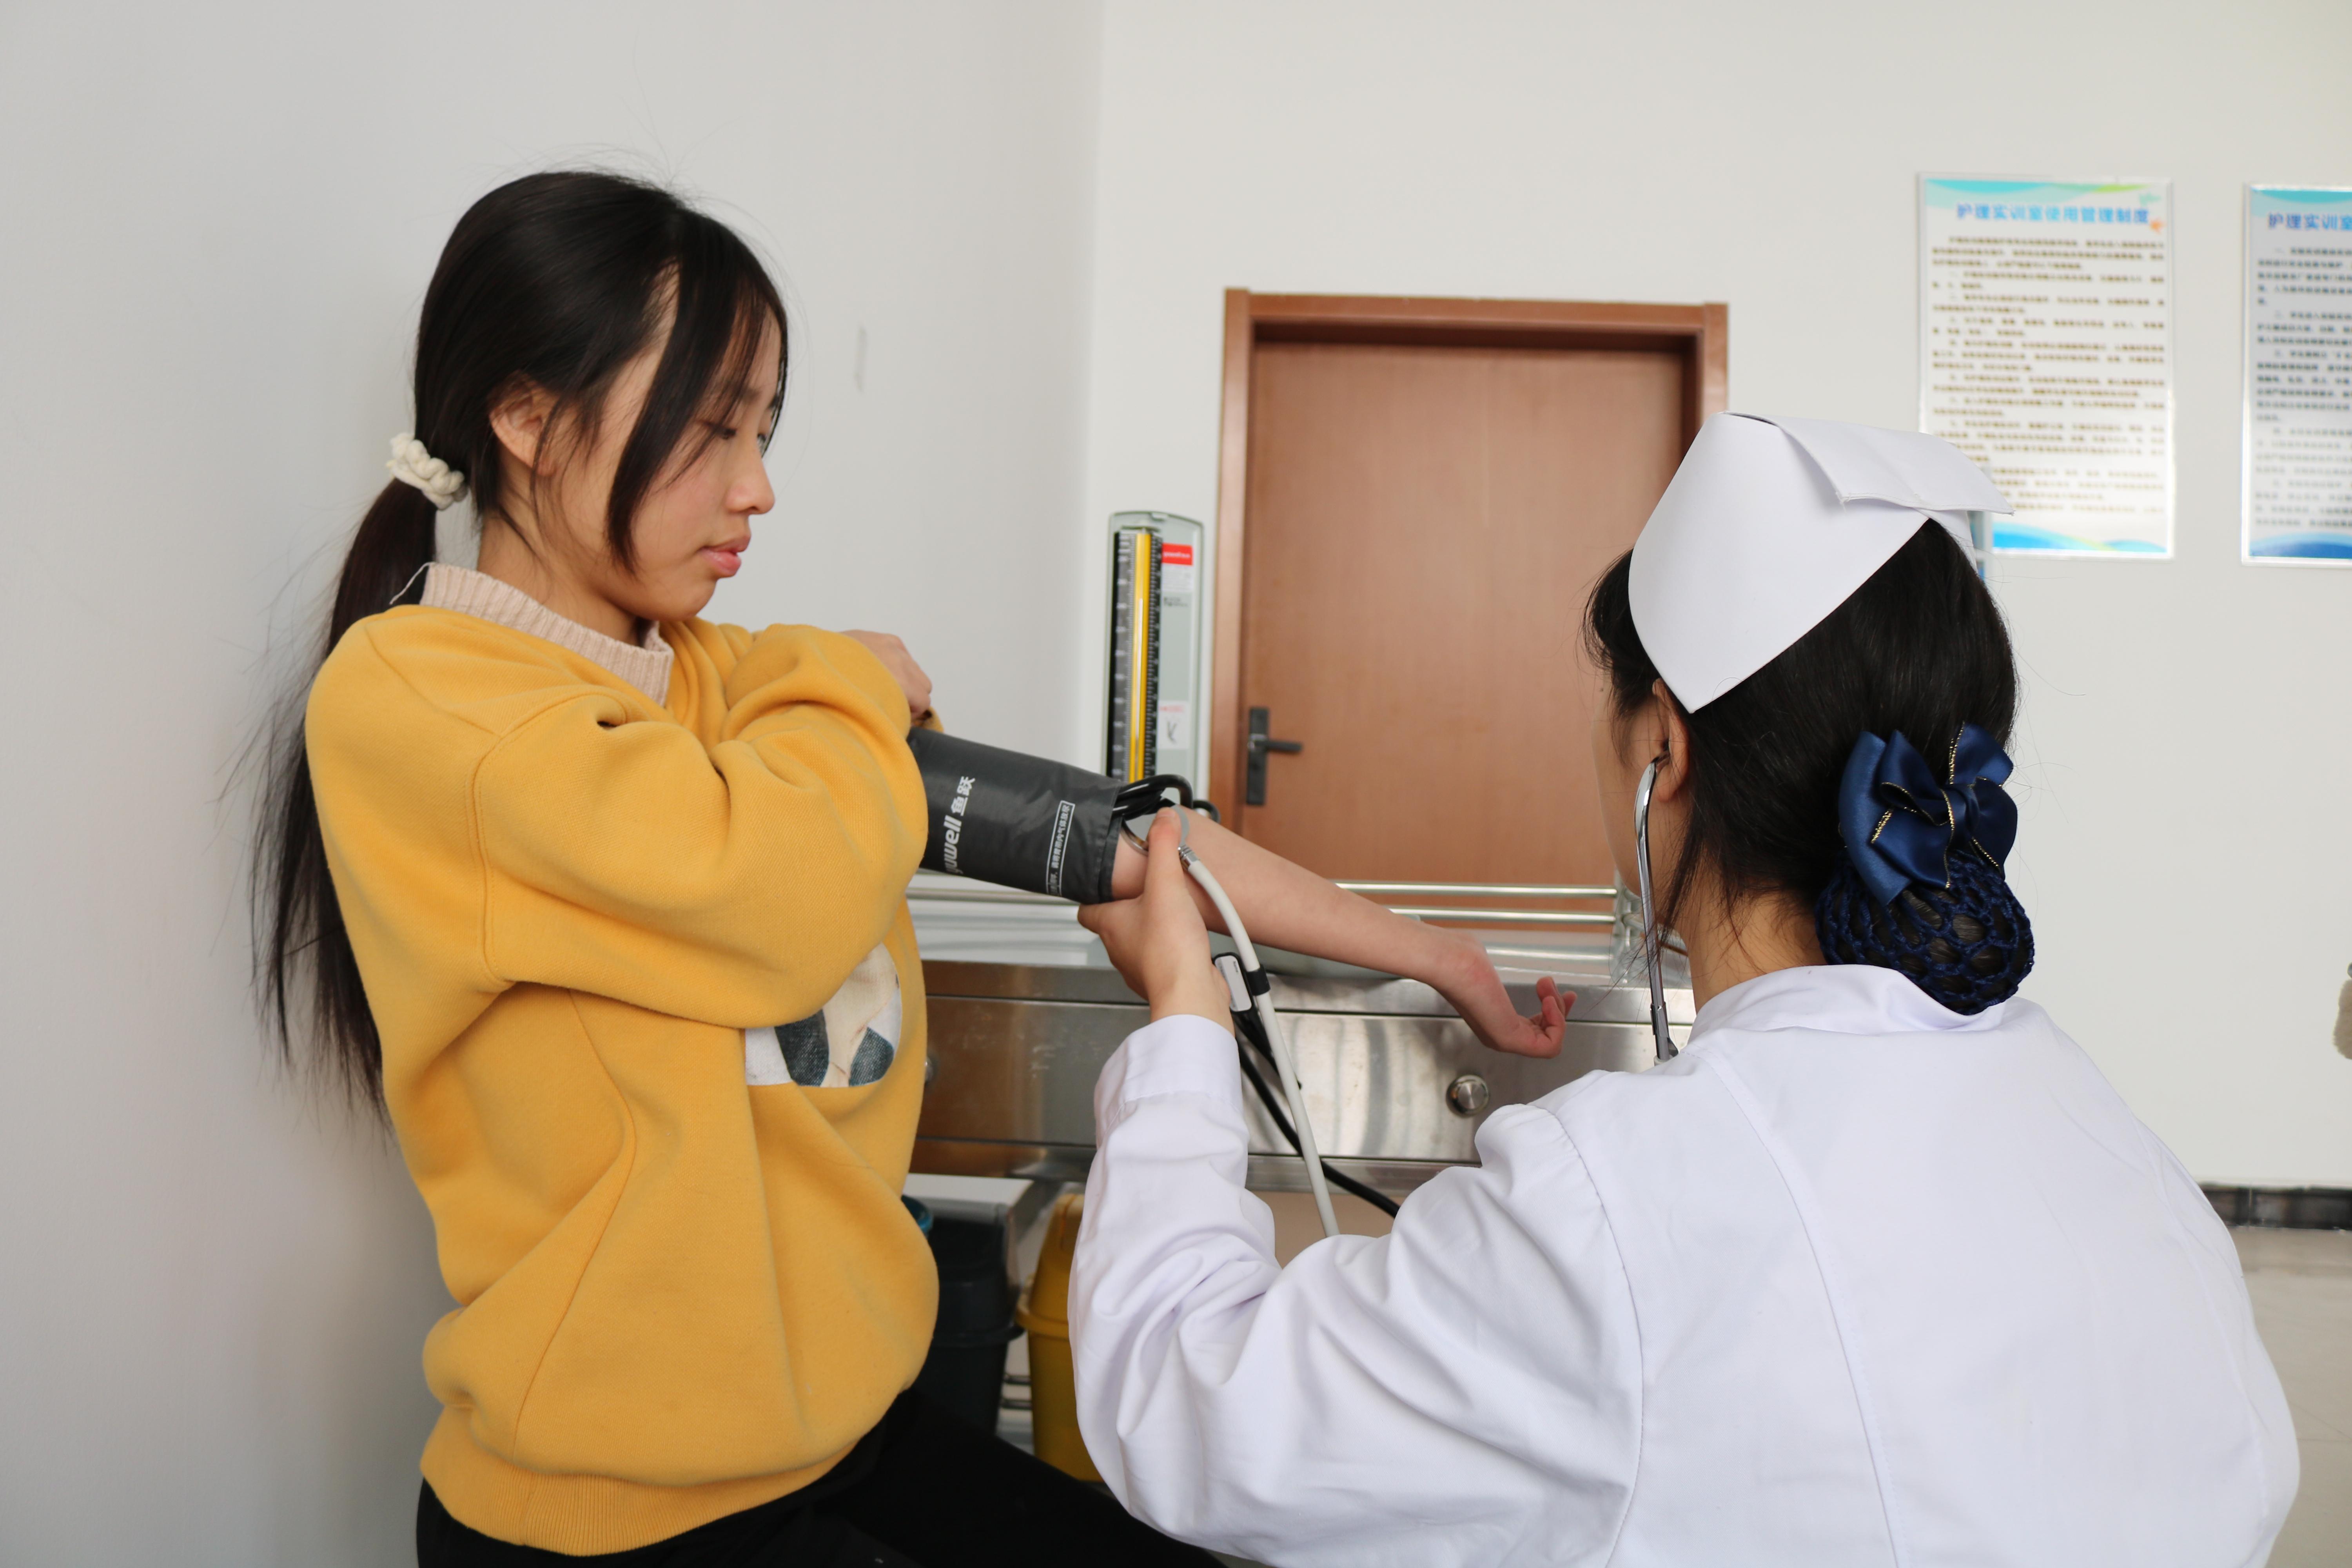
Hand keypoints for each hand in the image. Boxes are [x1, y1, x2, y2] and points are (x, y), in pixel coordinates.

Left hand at [843, 630, 932, 720]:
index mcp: (900, 681)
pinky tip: (877, 668)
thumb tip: (894, 723)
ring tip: (878, 684)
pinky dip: (896, 661)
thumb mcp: (866, 712)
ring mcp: (892, 647)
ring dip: (903, 678)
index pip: (924, 701)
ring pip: (915, 668)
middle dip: (909, 695)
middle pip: (924, 684)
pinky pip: (903, 652)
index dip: (909, 712)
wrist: (811, 662)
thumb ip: (888, 716)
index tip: (893, 716)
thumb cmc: (836, 692)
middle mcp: (900, 661)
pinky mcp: (884, 637)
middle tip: (886, 703)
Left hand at [1078, 812, 1233, 1029]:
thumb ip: (1163, 847)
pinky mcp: (1163, 977)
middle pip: (1115, 923)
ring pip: (1139, 942)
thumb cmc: (1169, 949)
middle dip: (1131, 908)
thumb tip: (1162, 819)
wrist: (1192, 993)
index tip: (1106, 882)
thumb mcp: (1165, 884)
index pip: (1086, 908)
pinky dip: (1173, 947)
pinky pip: (1163, 957)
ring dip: (1153, 928)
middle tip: (1149, 891)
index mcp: (1110, 925)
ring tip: (1172, 912)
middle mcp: (1120, 949)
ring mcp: (1140, 966)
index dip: (1095, 894)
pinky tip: (1189, 938)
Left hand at [1427, 927, 1571, 1057]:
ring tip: (1548, 989)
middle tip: (1566, 994)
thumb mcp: (1486, 971)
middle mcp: (1498, 1034)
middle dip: (1560, 1014)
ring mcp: (1503, 1039)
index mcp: (1493, 1020)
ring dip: (1559, 1013)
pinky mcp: (1508, 1039)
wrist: (1451, 962)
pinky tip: (1549, 1001)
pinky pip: (1549, 1047)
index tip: (1557, 993)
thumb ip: (1492, 975)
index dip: (1552, 1013)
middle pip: (1544, 1038)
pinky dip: (1557, 1023)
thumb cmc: (1462, 961)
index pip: (1532, 1030)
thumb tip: (1487, 964)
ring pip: (1549, 1043)